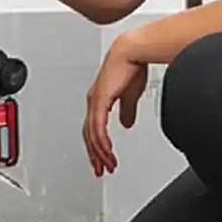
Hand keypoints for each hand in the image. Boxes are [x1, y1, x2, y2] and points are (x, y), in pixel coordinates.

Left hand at [83, 36, 148, 176]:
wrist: (133, 51)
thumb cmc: (132, 66)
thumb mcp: (130, 94)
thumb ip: (126, 110)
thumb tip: (126, 123)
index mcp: (99, 99)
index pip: (93, 129)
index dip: (97, 146)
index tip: (103, 159)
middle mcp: (94, 101)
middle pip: (88, 135)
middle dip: (95, 155)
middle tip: (100, 170)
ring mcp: (95, 101)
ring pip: (92, 135)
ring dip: (100, 153)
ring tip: (108, 166)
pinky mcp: (100, 100)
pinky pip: (98, 127)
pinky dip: (102, 142)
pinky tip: (107, 152)